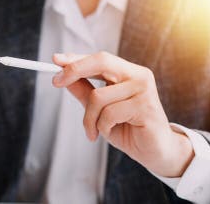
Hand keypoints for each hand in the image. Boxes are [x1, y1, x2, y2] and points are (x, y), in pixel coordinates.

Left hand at [52, 52, 193, 176]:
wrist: (153, 151)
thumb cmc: (127, 128)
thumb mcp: (100, 109)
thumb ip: (85, 91)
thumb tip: (63, 76)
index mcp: (129, 72)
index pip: (100, 58)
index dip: (76, 59)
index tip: (55, 60)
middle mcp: (139, 76)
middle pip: (101, 61)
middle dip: (74, 70)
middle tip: (55, 82)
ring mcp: (144, 90)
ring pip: (98, 96)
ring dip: (89, 118)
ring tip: (94, 130)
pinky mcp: (146, 107)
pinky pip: (109, 114)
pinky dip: (101, 126)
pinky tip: (109, 132)